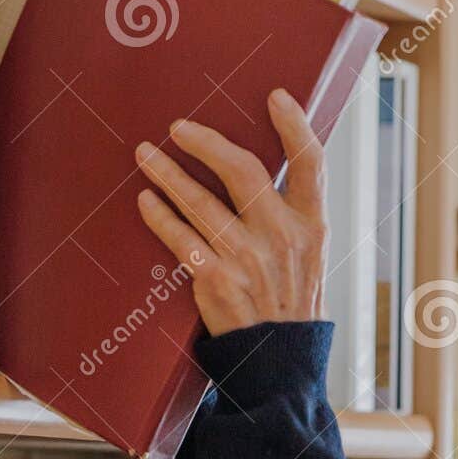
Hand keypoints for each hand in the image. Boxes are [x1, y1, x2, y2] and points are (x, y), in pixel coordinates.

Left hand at [135, 88, 327, 337]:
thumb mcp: (311, 256)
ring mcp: (247, 259)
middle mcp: (281, 236)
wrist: (280, 362)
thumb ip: (292, 214)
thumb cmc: (292, 303)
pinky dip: (160, 215)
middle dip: (206, 142)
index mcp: (312, 226)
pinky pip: (180, 238)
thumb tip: (262, 170)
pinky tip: (146, 200)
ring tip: (145, 155)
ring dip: (167, 173)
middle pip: (243, 170)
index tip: (276, 97)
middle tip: (177, 128)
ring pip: (200, 201)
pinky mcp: (216, 280)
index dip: (295, 126)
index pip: (311, 164)